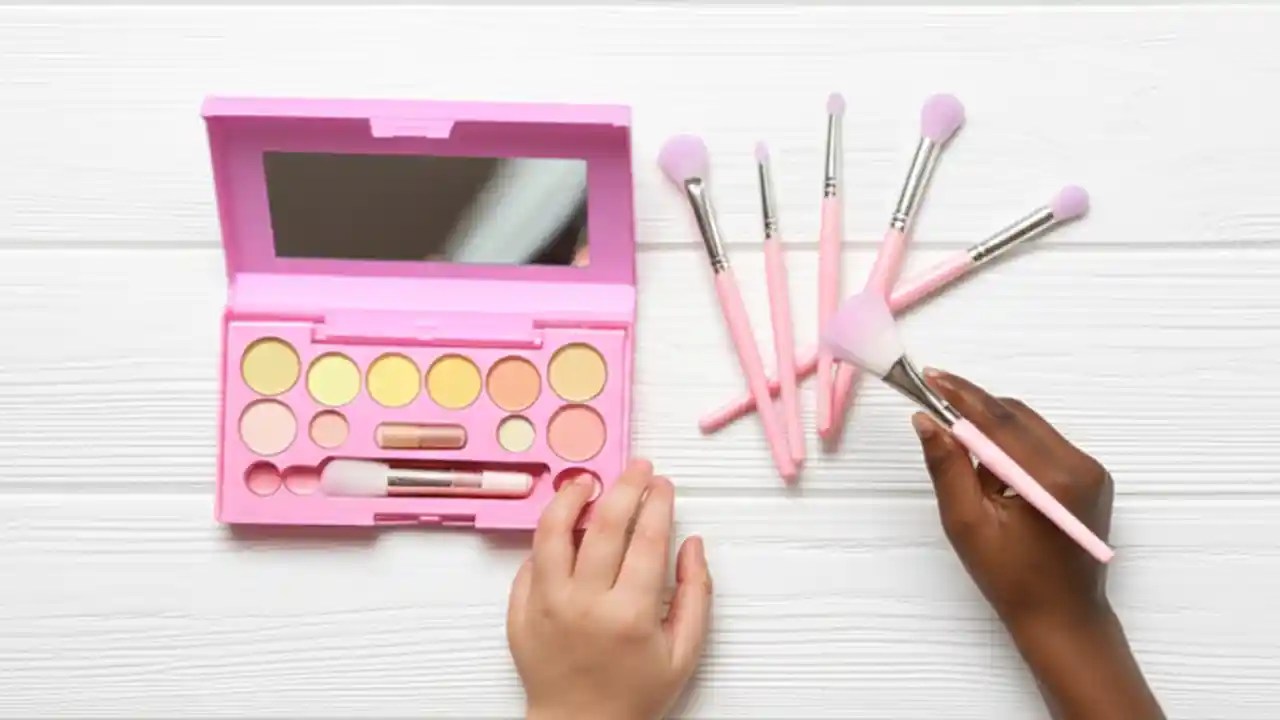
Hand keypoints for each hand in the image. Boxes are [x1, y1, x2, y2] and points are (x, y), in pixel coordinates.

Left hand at [506, 460, 712, 719]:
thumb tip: (692, 545)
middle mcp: (585, 605)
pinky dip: (547, 538)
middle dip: (625, 487)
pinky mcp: (521, 613)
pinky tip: (562, 524)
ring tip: (585, 480)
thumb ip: (696, 595)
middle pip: (604, 525)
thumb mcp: (683, 654)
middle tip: (636, 468)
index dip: (657, 503)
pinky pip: (530, 562)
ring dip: (570, 498)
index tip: (663, 484)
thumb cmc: (633, 695)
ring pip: (553, 533)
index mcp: (630, 615)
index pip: (647, 540)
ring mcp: (547, 606)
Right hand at [913, 368, 1162, 719]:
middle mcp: (1080, 467)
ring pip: (1029, 427)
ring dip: (992, 429)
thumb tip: (927, 421)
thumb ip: (947, 468)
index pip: (1000, 420)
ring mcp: (1091, 471)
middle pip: (1017, 417)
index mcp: (1053, 480)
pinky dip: (1012, 446)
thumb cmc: (1012, 581)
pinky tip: (991, 473)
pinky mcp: (1091, 478)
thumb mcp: (967, 525)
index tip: (930, 378)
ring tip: (962, 454)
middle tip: (933, 403)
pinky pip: (1043, 445)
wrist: (1063, 618)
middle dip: (974, 408)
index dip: (962, 395)